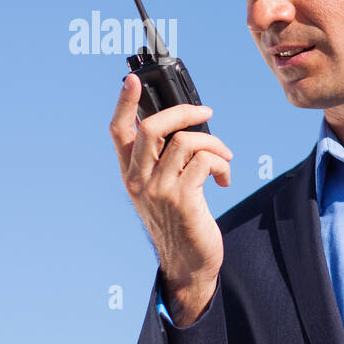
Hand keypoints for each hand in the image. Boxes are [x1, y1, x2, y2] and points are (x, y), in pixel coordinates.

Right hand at [110, 74, 232, 319]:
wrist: (188, 263)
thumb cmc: (181, 221)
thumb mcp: (163, 189)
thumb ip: (165, 161)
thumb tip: (188, 126)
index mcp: (130, 173)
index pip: (118, 131)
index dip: (124, 103)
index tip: (132, 80)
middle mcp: (138, 179)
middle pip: (152, 127)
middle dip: (184, 112)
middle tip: (206, 113)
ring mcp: (158, 190)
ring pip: (186, 141)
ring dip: (214, 143)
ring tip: (225, 157)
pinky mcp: (182, 200)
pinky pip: (205, 161)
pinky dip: (222, 163)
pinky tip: (224, 179)